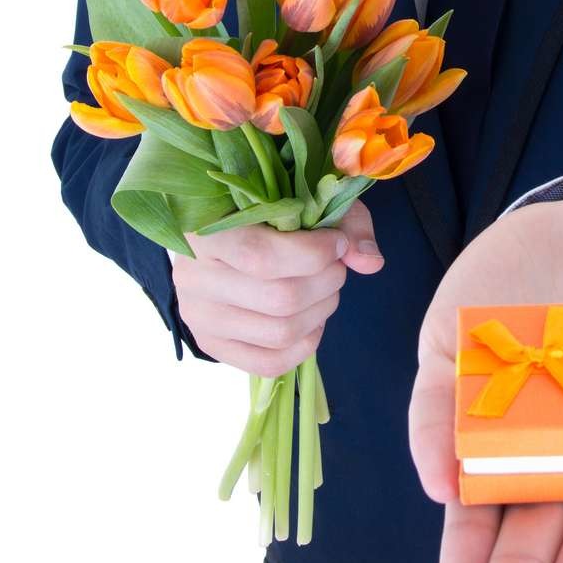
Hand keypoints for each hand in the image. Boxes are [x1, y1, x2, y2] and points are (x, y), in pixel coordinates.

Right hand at [168, 198, 385, 372]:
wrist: (217, 237)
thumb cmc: (263, 212)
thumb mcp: (304, 199)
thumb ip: (343, 221)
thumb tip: (369, 261)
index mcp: (205, 232)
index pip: (263, 258)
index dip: (314, 254)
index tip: (337, 242)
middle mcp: (193, 278)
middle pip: (280, 299)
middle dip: (326, 282)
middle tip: (336, 267)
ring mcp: (199, 317)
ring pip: (279, 333)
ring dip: (321, 312)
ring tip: (326, 289)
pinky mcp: (211, 345)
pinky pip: (269, 363)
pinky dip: (305, 343)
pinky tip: (312, 318)